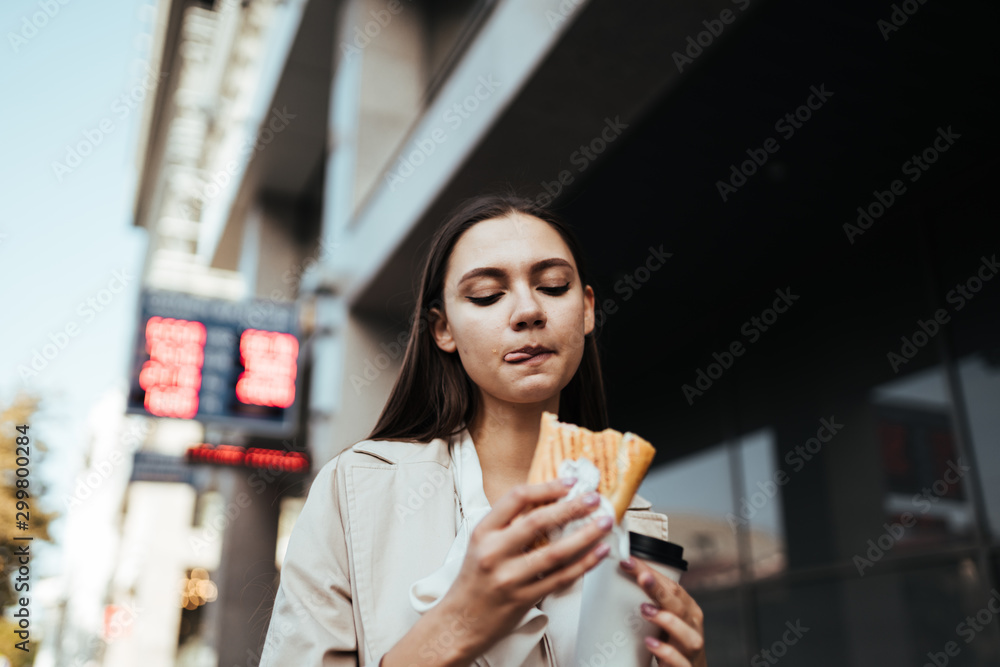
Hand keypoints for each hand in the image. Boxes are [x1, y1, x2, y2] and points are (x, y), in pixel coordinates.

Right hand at [441, 478, 614, 658]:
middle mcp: (494, 552)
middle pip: (538, 522)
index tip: (569, 483)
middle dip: (571, 507)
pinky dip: (584, 564)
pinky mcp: (524, 599)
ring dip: (585, 535)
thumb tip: (547, 502)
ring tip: (604, 523)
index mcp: (483, 532)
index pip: (516, 499)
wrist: (460, 622)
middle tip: (593, 498)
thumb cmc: (473, 580)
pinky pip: (560, 578)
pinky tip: (598, 552)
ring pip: (555, 552)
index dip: (546, 488)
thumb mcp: (481, 544)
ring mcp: (510, 578)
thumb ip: (508, 524)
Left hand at [619, 556, 706, 666]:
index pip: (672, 586)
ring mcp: (691, 648)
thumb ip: (652, 601)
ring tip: (644, 609)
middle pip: (678, 604)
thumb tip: (622, 576)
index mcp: (688, 609)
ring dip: (665, 619)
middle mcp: (693, 626)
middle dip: (659, 589)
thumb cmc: (673, 642)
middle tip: (640, 576)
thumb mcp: (666, 619)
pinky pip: (678, 660)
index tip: (629, 561)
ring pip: (686, 633)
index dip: (652, 573)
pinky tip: (649, 642)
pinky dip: (665, 651)